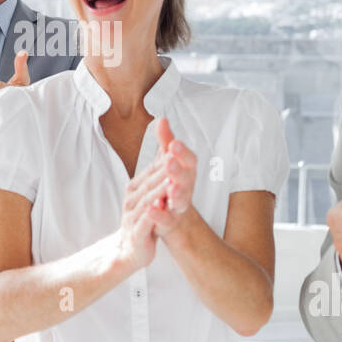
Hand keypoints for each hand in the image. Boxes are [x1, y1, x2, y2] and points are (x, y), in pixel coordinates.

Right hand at [117, 158, 164, 273]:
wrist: (130, 251)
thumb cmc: (143, 219)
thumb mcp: (150, 194)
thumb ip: (158, 172)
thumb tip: (167, 148)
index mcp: (135, 188)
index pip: (151, 170)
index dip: (163, 159)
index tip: (177, 147)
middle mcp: (132, 199)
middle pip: (149, 182)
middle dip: (162, 171)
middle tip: (174, 159)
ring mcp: (132, 216)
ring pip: (148, 200)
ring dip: (159, 190)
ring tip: (171, 181)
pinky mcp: (137, 233)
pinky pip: (145, 222)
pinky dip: (153, 214)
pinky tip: (160, 207)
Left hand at [145, 117, 196, 236]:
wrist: (174, 218)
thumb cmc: (173, 185)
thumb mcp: (169, 162)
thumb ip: (165, 142)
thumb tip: (161, 119)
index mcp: (186, 172)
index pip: (189, 160)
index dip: (183, 152)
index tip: (174, 144)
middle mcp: (186, 187)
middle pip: (186, 178)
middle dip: (178, 169)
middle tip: (170, 161)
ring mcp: (179, 205)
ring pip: (181, 199)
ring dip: (176, 193)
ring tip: (170, 188)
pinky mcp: (170, 221)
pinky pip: (167, 218)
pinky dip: (160, 214)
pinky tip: (152, 209)